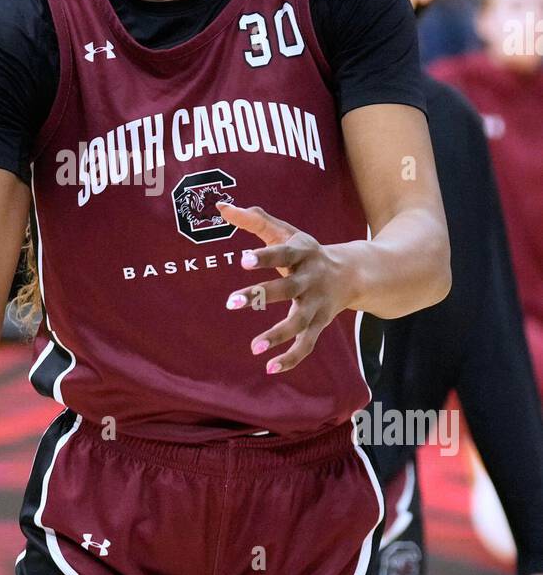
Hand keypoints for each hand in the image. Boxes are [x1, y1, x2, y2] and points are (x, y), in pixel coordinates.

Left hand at [219, 202, 353, 373]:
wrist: (353, 272)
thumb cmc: (306, 251)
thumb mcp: (286, 232)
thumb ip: (255, 221)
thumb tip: (222, 207)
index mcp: (303, 252)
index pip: (282, 253)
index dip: (264, 256)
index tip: (242, 260)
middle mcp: (312, 279)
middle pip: (287, 289)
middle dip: (261, 296)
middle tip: (231, 302)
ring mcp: (317, 304)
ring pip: (299, 323)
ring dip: (277, 335)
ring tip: (253, 347)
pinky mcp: (319, 324)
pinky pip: (307, 344)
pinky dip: (291, 358)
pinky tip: (270, 368)